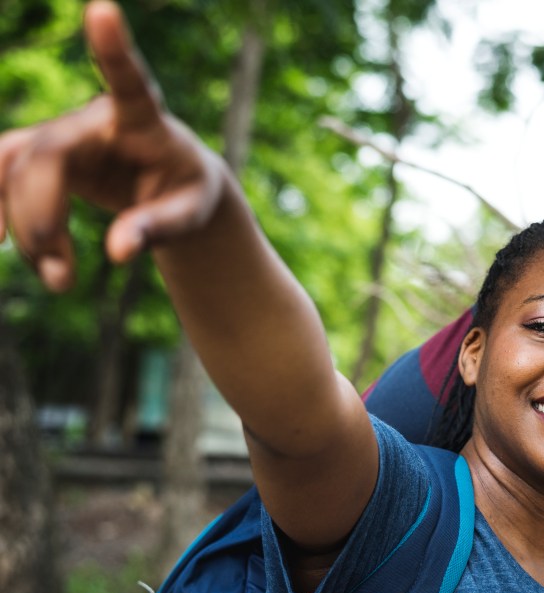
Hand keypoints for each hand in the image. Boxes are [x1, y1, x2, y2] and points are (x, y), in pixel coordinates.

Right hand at [0, 0, 226, 291]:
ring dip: (22, 226)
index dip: (114, 48)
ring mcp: (61, 132)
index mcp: (143, 119)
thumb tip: (119, 252)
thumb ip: (158, 229)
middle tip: (63, 279)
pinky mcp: (41, 153)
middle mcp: (94, 117)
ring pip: (15, 168)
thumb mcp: (190, 214)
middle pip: (45, 157)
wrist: (171, 187)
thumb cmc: (188, 193)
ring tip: (58, 278)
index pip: (129, 80)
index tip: (104, 11)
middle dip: (42, 219)